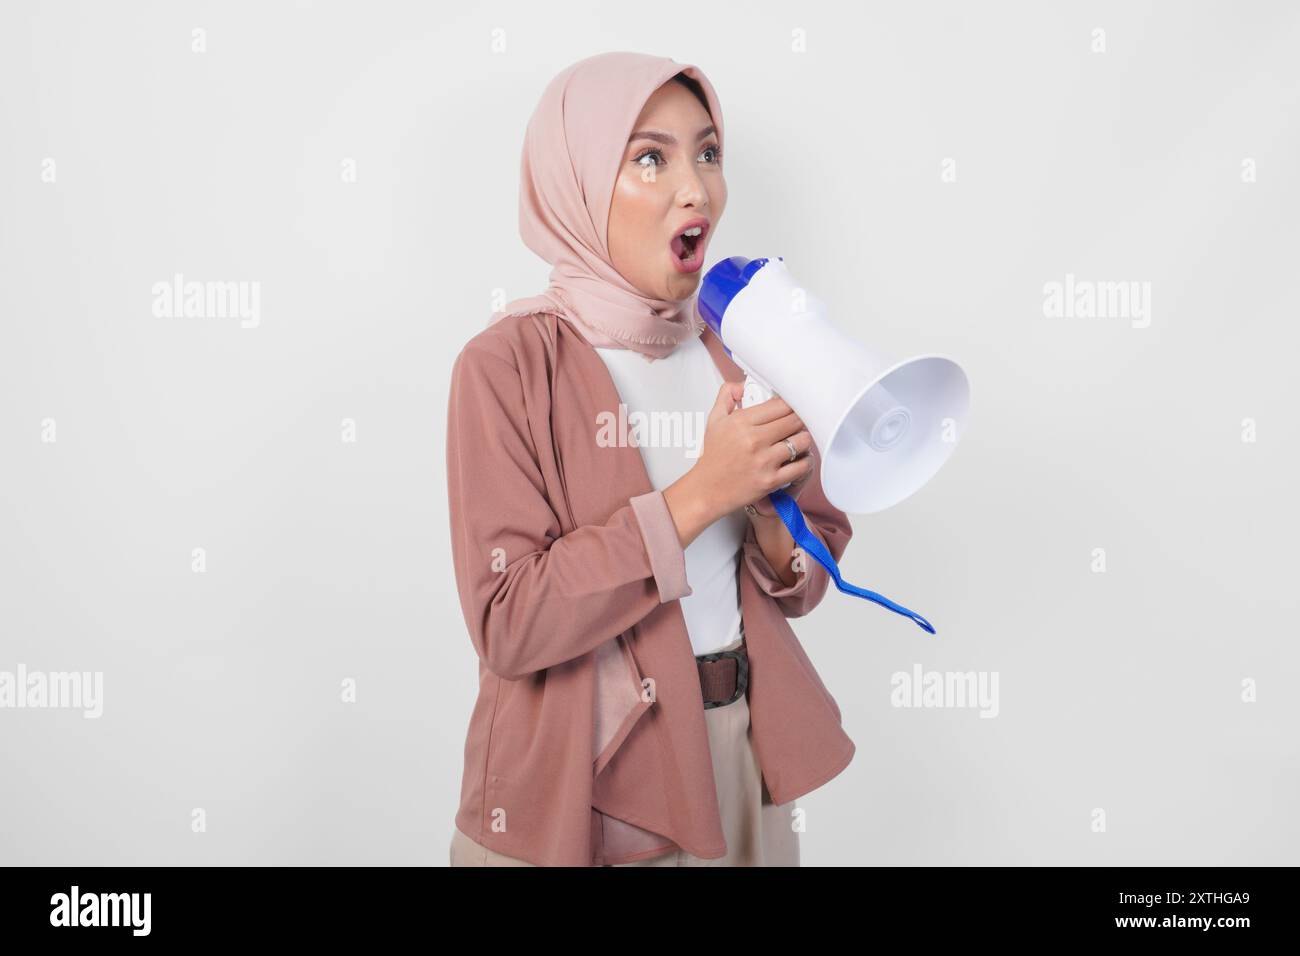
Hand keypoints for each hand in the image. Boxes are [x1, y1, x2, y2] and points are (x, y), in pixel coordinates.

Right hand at [692, 382, 814, 519]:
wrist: (706, 490)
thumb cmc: (713, 457)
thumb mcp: (714, 420)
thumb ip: (727, 395)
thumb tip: (744, 385)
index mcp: (741, 422)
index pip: (779, 404)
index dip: (790, 403)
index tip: (791, 406)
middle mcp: (753, 440)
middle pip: (794, 420)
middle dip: (799, 419)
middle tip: (797, 422)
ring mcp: (764, 461)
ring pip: (801, 441)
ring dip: (803, 439)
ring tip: (798, 440)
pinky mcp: (771, 481)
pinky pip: (801, 466)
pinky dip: (805, 461)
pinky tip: (799, 458)